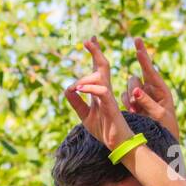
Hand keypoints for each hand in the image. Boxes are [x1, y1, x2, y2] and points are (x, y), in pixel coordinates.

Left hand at [64, 37, 134, 151]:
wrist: (118, 145)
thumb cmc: (105, 130)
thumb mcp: (85, 116)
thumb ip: (77, 103)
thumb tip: (67, 89)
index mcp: (101, 92)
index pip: (98, 69)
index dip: (94, 54)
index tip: (90, 40)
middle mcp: (106, 91)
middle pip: (102, 67)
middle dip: (96, 52)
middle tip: (88, 40)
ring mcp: (109, 99)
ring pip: (101, 77)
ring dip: (87, 76)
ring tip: (75, 85)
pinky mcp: (111, 108)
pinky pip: (102, 93)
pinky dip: (90, 88)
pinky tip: (79, 89)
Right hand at [122, 37, 179, 138]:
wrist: (165, 141)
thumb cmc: (167, 127)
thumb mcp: (160, 115)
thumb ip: (148, 102)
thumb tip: (135, 90)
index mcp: (161, 89)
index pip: (150, 70)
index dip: (143, 56)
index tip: (137, 42)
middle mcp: (150, 90)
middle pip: (134, 79)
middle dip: (133, 90)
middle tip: (135, 105)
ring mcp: (141, 97)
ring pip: (128, 89)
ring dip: (130, 99)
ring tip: (137, 112)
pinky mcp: (135, 104)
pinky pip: (125, 98)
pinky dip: (127, 104)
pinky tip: (133, 112)